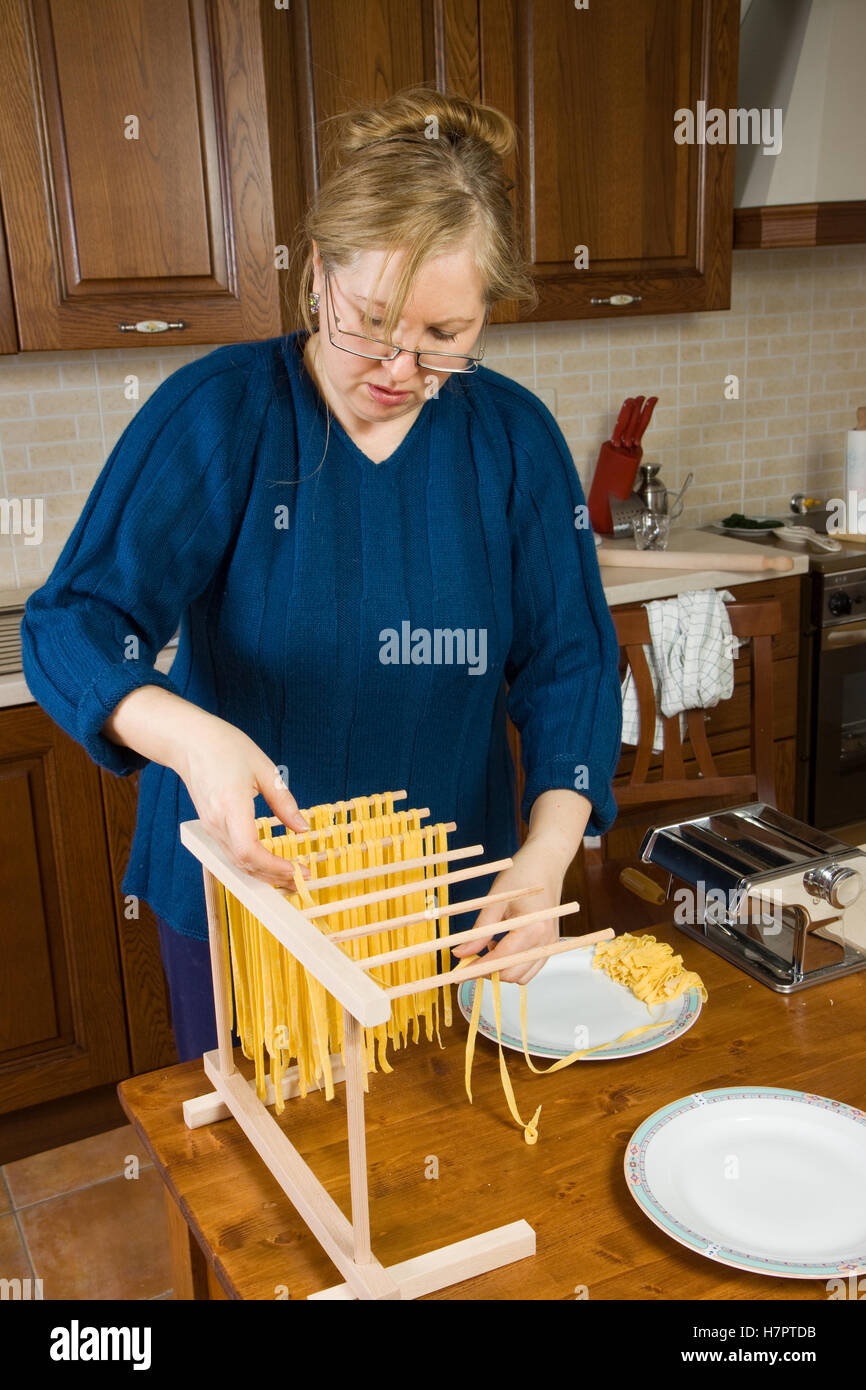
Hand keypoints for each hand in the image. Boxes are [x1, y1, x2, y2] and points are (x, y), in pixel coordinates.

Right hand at [172, 710, 310, 890]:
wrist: (189, 742)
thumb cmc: (225, 747)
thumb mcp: (264, 768)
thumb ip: (283, 801)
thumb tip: (302, 828)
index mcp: (230, 805)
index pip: (248, 851)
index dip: (273, 867)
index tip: (297, 870)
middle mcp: (217, 822)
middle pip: (244, 864)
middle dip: (274, 877)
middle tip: (303, 879)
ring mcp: (211, 827)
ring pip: (237, 863)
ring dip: (264, 874)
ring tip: (291, 876)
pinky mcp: (211, 827)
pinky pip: (232, 854)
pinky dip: (252, 864)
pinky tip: (270, 864)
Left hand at [450, 837, 567, 984]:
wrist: (546, 862)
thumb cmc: (522, 875)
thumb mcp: (495, 901)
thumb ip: (479, 930)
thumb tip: (460, 953)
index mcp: (532, 928)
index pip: (500, 960)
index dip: (476, 969)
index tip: (458, 972)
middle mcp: (545, 941)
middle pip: (511, 974)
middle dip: (488, 971)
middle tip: (469, 959)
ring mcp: (550, 944)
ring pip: (522, 976)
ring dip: (502, 969)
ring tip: (488, 948)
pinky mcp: (550, 943)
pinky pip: (531, 967)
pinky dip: (514, 965)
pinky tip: (502, 946)